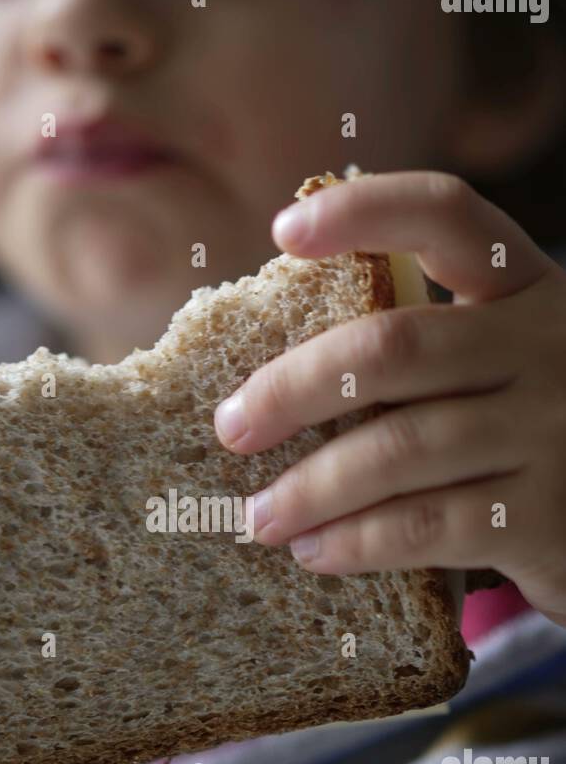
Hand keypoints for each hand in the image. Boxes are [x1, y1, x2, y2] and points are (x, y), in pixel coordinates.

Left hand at [214, 171, 565, 629]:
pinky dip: (357, 541)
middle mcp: (548, 345)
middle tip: (230, 427)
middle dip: (293, 388)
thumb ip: (425, 349)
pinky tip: (315, 551)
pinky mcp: (545, 516)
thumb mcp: (499, 367)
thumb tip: (270, 376)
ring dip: (311, 488)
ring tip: (259, 517)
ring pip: (399, 448)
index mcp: (525, 288)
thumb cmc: (527, 438)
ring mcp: (552, 430)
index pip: (447, 217)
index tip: (283, 231)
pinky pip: (426, 524)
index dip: (363, 212)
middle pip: (393, 346)